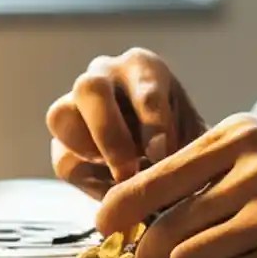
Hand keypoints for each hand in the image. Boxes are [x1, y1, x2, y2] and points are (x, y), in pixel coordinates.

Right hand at [47, 48, 206, 199]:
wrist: (167, 155)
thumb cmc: (184, 138)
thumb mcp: (194, 138)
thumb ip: (185, 149)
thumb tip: (163, 167)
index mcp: (143, 67)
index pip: (145, 89)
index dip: (153, 125)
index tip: (161, 155)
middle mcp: (103, 75)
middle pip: (90, 89)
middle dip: (110, 134)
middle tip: (128, 170)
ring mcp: (75, 103)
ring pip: (61, 116)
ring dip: (90, 151)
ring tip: (121, 177)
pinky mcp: (63, 140)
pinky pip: (62, 158)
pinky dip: (88, 180)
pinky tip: (116, 190)